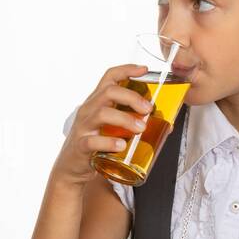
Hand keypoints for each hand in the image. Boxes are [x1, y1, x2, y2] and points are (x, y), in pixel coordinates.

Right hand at [52, 63, 153, 185]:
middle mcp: (88, 110)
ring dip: (125, 119)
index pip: (109, 77)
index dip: (126, 70)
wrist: (72, 169)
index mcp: (97, 102)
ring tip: (141, 128)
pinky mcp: (81, 146)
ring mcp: (83, 128)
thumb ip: (134, 123)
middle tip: (148, 109)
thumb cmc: (95, 145)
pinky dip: (109, 143)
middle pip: (108, 92)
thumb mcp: (111, 128)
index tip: (144, 70)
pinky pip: (93, 141)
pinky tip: (121, 146)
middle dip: (132, 97)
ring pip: (102, 113)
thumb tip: (166, 125)